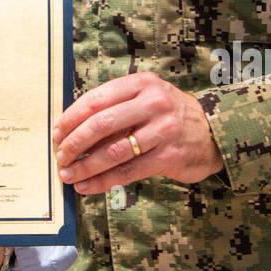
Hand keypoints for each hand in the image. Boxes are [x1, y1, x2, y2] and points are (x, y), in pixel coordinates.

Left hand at [52, 71, 223, 193]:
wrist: (213, 133)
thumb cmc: (168, 114)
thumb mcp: (146, 97)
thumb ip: (115, 106)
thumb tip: (71, 128)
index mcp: (141, 83)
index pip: (96, 99)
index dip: (71, 117)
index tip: (56, 132)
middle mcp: (153, 103)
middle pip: (101, 124)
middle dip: (74, 143)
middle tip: (60, 156)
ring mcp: (163, 130)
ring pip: (113, 151)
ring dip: (85, 166)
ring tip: (68, 175)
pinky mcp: (169, 156)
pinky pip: (128, 171)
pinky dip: (103, 181)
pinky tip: (88, 186)